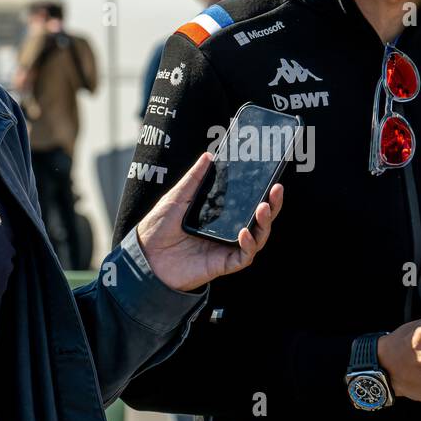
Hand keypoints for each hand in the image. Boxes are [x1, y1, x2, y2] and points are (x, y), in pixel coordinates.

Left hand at [135, 152, 282, 292]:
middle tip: (276, 189)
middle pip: (259, 220)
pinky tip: (245, 232)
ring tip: (264, 207)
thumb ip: (194, 179)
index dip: (262, 191)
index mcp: (220, 215)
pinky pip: (243, 256)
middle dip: (273, 205)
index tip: (271, 176)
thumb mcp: (176, 197)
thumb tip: (209, 156)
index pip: (248, 202)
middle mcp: (227, 231)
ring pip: (258, 238)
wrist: (143, 256)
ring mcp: (226, 248)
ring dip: (265, 223)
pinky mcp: (222, 264)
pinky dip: (249, 245)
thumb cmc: (158, 227)